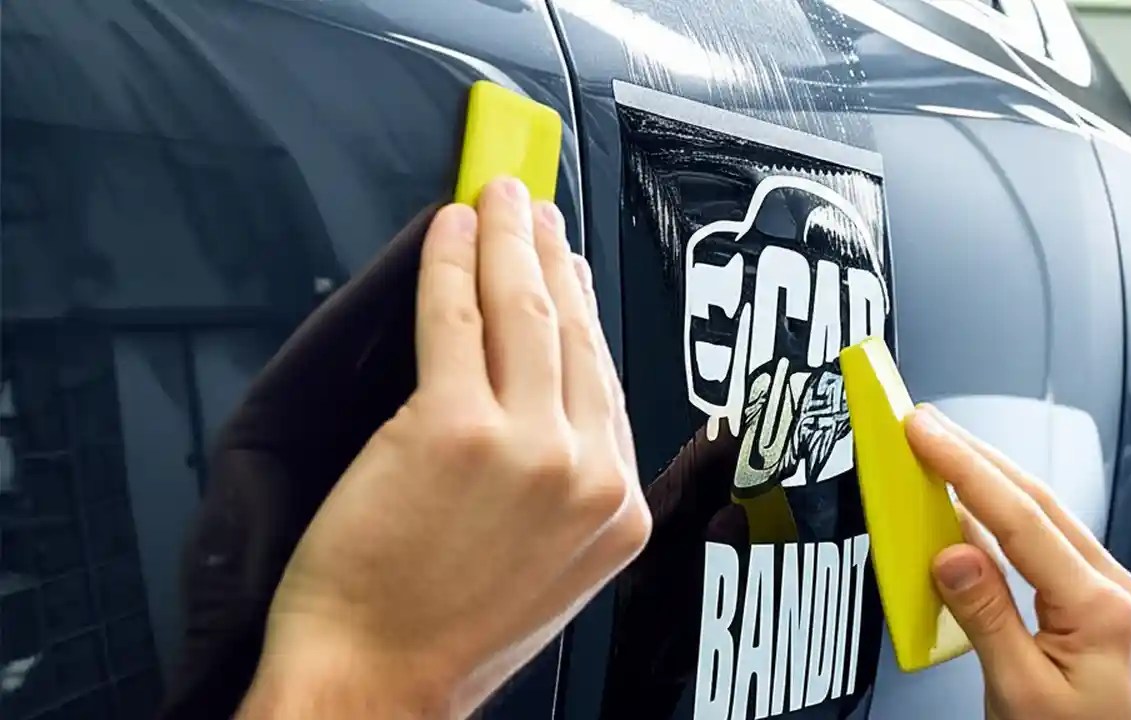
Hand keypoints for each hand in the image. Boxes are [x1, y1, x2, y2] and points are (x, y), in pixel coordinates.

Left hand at [237, 178, 650, 717]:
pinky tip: (447, 233)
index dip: (581, 306)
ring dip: (505, 240)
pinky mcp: (455, 429)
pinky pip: (455, 320)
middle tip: (531, 210)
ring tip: (495, 201)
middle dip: (548, 254)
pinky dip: (449, 264)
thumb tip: (543, 394)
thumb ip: (561, 484)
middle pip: (573, 331)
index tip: (564, 264)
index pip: (602, 378)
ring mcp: (529, 448)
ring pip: (523, 312)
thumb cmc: (440, 633)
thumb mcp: (542, 566)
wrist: (376, 684)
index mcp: (614, 507)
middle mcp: (586, 471)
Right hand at [906, 405, 1130, 719]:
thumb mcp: (1019, 693)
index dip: (965, 469)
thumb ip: (984, 617)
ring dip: (987, 484)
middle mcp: (1115, 594)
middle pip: (1037, 504)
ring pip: (1042, 521)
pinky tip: (968, 515)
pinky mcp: (1094, 611)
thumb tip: (950, 554)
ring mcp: (1109, 600)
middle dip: (976, 458)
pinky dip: (1000, 526)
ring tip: (939, 456)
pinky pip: (1044, 551)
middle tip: (925, 426)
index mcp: (1102, 609)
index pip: (1022, 519)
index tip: (925, 434)